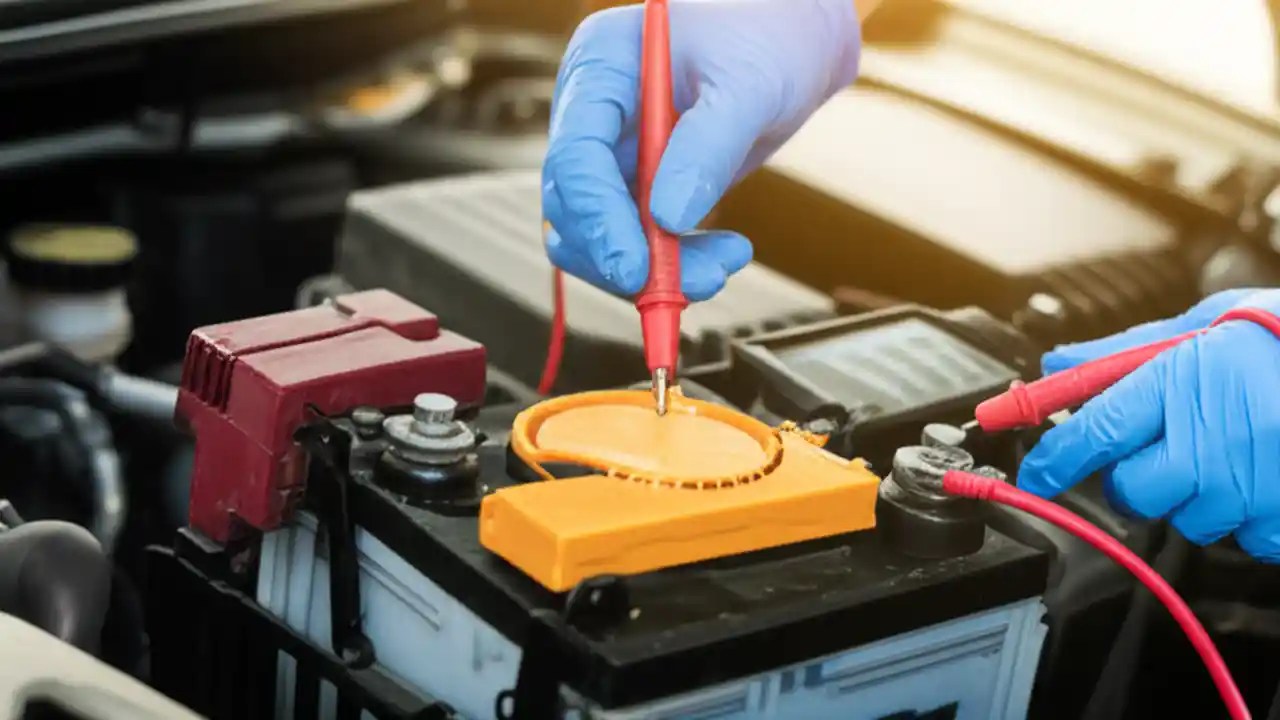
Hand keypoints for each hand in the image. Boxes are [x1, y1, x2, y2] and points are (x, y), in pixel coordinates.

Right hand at [542, 0, 860, 299]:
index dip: (599, 220)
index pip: (574, 157)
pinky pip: (638, 242)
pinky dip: (675, 265)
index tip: (634, 267)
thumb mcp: (747, 84)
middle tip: (690, 283)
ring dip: (654, 271)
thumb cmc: (767, 36)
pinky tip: (724, 254)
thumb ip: (705, 147)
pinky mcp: (639, 187)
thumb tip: (668, 218)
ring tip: (722, 267)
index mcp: (599, 68)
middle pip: (573, 208)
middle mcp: (593, 114)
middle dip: (626, 256)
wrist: (793, 41)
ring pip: (601, 238)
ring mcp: (612, 153)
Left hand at [1018, 288, 1279, 560]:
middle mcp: (1207, 441)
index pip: (1087, 434)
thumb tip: (1058, 364)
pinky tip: (1267, 473)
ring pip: (1186, 516)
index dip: (1051, 458)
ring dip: (1198, 493)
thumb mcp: (1203, 323)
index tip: (1034, 473)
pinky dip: (1249, 514)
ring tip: (1235, 447)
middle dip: (1136, 473)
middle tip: (1168, 443)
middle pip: (1130, 490)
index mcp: (1176, 383)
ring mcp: (1249, 485)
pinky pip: (1243, 536)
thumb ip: (1125, 353)